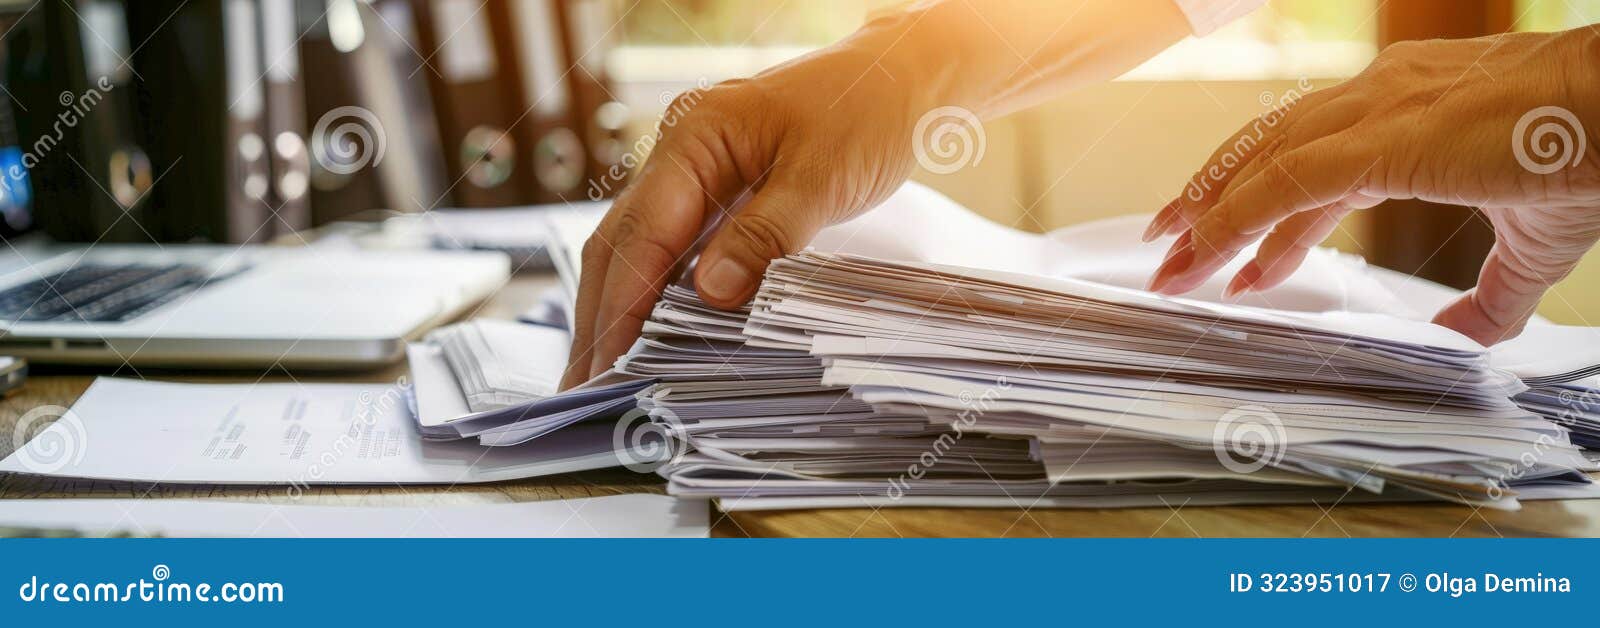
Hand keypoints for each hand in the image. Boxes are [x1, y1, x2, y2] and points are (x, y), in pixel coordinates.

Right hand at [562, 0, 1194, 387]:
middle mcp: (680, 150)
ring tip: (605, 371)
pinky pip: (673, 243)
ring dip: (620, 306)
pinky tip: (653, 329)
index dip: (620, 304)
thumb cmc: (867, 111)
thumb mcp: (822, 178)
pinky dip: (656, 289)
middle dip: (599, 315)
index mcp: (695, 136)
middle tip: (583, 386)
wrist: (901, 77)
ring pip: (638, 245)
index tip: (605, 363)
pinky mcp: (717, 187)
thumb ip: (764, 235)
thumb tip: (710, 293)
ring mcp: (694, 168)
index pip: (641, 232)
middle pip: (619, 241)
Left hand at [1143, 30, 1599, 344]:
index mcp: (1408, 114)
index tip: (1234, 261)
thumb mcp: (1532, 246)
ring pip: (1264, 162)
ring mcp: (1377, 111)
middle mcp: (1380, 99)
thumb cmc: (1594, 159)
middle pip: (1270, 152)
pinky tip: (1210, 251)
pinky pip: (1286, 181)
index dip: (1263, 215)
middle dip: (1214, 205)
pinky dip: (1239, 216)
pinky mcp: (1382, 139)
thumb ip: (1487, 300)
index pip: (1310, 161)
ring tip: (1171, 262)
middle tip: (1171, 250)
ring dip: (1210, 214)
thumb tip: (1457, 340)